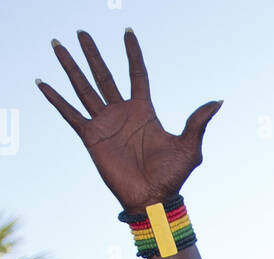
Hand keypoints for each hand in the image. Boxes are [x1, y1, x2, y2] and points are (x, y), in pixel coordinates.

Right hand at [38, 31, 221, 212]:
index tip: (128, 32)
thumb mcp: (190, 147)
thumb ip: (198, 122)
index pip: (137, 75)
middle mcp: (122, 113)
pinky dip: (56, 99)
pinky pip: (70, 114)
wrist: (152, 200)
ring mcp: (105, 124)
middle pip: (103, 75)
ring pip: (83, 88)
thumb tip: (218, 101)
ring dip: (70, 67)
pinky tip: (43, 83)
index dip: (132, 54)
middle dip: (92, 54)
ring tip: (58, 45)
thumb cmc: (173, 177)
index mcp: (144, 111)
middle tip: (81, 32)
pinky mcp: (91, 137)